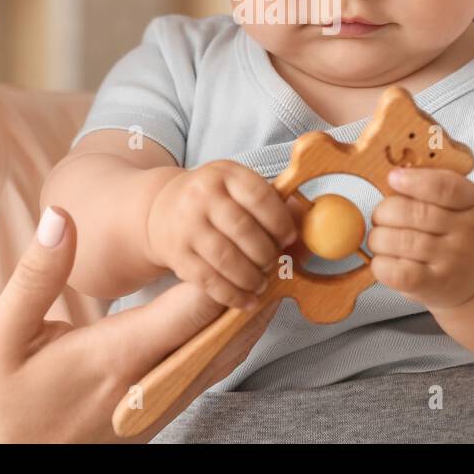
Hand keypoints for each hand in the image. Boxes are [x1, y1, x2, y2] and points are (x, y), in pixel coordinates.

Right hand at [0, 205, 275, 442]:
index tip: (247, 231)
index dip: (225, 269)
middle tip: (279, 245)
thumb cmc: (1, 401)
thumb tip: (60, 217)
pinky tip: (239, 313)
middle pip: (223, 333)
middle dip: (252, 288)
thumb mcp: (1, 336)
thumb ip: (37, 275)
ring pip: (225, 357)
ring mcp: (161, 402)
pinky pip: (211, 372)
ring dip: (249, 316)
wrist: (9, 463)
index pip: (191, 309)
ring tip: (272, 271)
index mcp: (118, 355)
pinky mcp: (162, 412)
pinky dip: (231, 339)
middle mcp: (151, 382)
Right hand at [145, 160, 297, 311]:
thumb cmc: (215, 201)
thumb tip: (310, 240)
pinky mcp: (176, 253)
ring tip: (261, 283)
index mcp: (226, 174)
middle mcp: (202, 196)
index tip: (289, 238)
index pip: (259, 196)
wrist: (162, 208)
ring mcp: (186, 225)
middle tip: (274, 263)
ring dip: (251, 277)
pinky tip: (246, 300)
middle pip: (243, 229)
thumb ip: (275, 208)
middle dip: (266, 253)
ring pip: (225, 258)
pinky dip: (231, 295)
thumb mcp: (240, 189)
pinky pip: (207, 280)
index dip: (280, 221)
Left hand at [368, 167, 473, 309]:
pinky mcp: (435, 286)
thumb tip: (393, 175)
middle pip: (414, 213)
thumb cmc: (454, 235)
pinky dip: (380, 264)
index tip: (393, 178)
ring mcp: (453, 261)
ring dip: (378, 238)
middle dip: (385, 211)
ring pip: (399, 241)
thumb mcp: (457, 205)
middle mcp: (469, 233)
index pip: (446, 187)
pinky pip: (396, 272)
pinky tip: (383, 259)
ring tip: (380, 239)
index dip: (414, 181)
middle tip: (381, 216)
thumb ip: (430, 186)